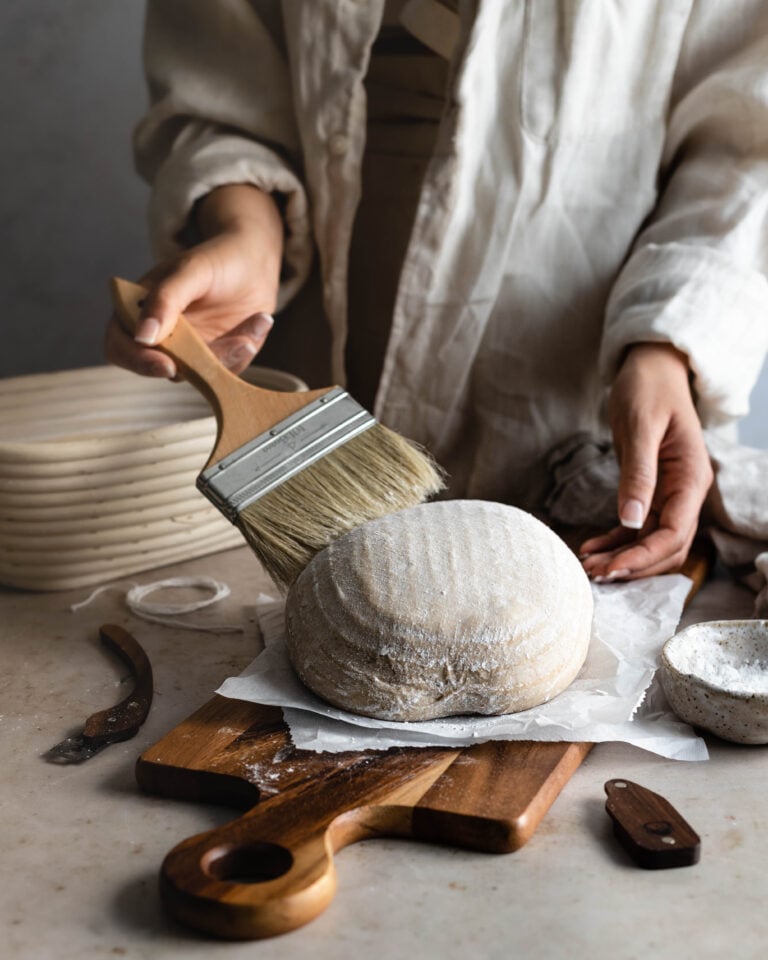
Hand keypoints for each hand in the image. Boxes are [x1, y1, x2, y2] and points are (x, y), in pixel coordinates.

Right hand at [105, 184, 282, 377]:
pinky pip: (226, 370)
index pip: (119, 345)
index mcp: (138, 309)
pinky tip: (260, 321)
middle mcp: (159, 336)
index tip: (166, 364)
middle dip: (197, 364)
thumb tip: (143, 336)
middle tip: (234, 345)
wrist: (253, 263)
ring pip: (198, 375)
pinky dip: (245, 348)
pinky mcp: (215, 360)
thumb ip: (165, 299)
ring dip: (230, 353)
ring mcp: (188, 352)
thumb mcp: (190, 271)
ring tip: (259, 319)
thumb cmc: (216, 258)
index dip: (137, 360)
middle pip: (162, 368)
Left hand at [580, 343, 712, 579]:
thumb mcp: (640, 428)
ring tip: (587, 565)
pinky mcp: (651, 492)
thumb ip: (638, 474)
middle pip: (666, 546)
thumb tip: (631, 520)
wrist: (650, 368)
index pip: (674, 534)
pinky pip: (637, 527)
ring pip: (650, 541)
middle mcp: (685, 492)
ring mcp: (670, 494)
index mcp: (691, 478)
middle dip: (631, 565)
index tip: (610, 569)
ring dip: (622, 557)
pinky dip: (617, 541)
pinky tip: (592, 548)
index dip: (642, 557)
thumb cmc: (647, 389)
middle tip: (592, 575)